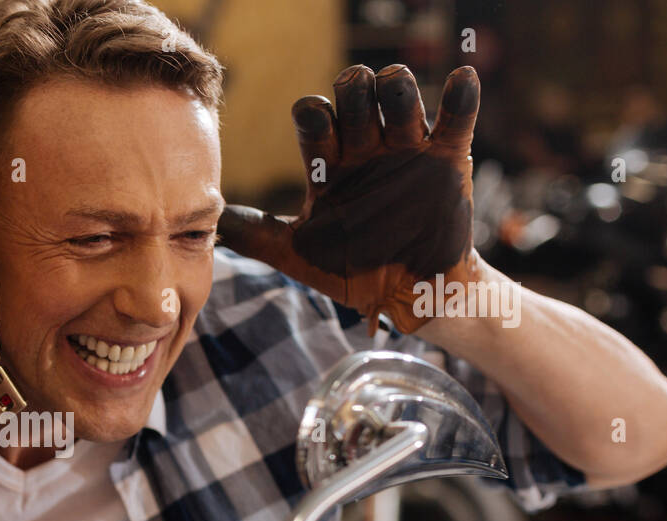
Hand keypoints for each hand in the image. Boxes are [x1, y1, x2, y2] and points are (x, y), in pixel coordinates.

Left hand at [220, 64, 482, 335]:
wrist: (406, 296)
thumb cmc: (350, 272)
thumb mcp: (296, 254)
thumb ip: (255, 235)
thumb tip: (204, 225)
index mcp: (328, 165)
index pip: (314, 118)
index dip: (313, 116)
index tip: (317, 131)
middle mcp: (365, 150)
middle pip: (356, 94)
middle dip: (353, 91)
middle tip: (355, 106)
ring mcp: (406, 151)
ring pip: (401, 94)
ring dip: (397, 87)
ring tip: (396, 99)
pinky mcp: (448, 159)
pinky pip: (457, 117)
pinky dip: (462, 95)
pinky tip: (460, 79)